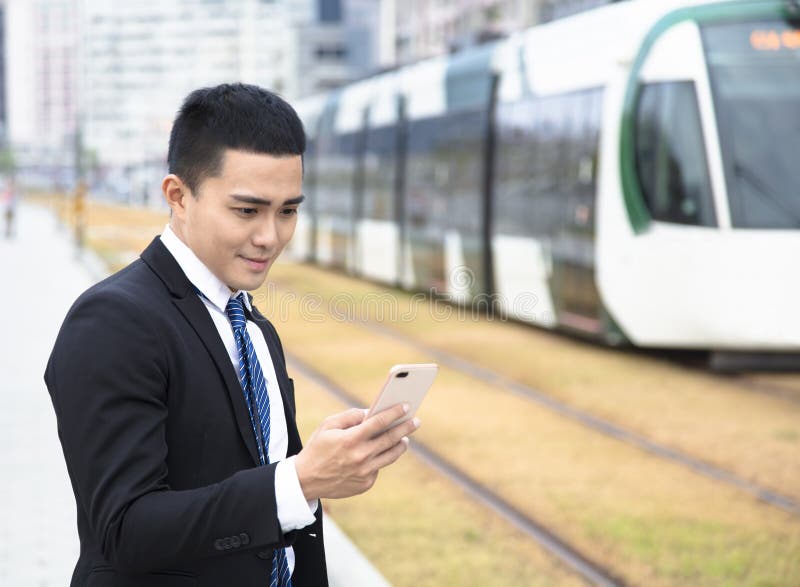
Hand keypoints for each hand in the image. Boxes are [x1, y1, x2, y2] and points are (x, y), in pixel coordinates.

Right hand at [294, 404, 420, 499]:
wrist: (305, 480)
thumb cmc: (317, 448)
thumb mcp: (328, 426)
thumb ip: (350, 416)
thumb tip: (370, 412)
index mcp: (351, 439)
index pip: (379, 422)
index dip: (394, 413)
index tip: (406, 406)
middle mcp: (360, 456)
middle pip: (390, 439)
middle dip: (406, 428)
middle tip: (415, 421)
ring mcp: (365, 472)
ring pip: (390, 456)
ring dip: (400, 444)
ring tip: (405, 438)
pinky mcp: (365, 484)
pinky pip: (378, 467)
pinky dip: (380, 458)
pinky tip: (380, 453)